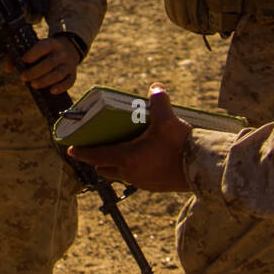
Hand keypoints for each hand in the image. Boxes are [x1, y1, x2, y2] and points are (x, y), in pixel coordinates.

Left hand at [9, 36, 79, 93]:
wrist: (69, 49)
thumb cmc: (45, 51)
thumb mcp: (35, 47)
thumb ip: (19, 56)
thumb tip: (7, 69)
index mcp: (51, 44)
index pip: (43, 47)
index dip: (33, 54)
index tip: (24, 60)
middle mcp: (61, 53)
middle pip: (49, 63)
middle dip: (35, 71)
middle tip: (23, 77)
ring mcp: (68, 64)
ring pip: (58, 73)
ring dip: (45, 80)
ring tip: (33, 85)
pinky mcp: (72, 74)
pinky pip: (69, 82)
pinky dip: (61, 87)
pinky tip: (51, 91)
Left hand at [68, 85, 192, 192]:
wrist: (202, 169)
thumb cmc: (181, 146)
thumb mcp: (168, 120)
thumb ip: (159, 101)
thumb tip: (155, 87)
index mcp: (127, 158)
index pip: (96, 156)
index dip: (82, 152)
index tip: (71, 149)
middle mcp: (131, 173)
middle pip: (105, 168)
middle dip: (97, 159)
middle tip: (97, 147)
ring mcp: (143, 182)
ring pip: (120, 175)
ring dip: (116, 165)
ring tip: (121, 150)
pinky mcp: (155, 186)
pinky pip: (136, 178)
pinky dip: (132, 169)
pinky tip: (143, 158)